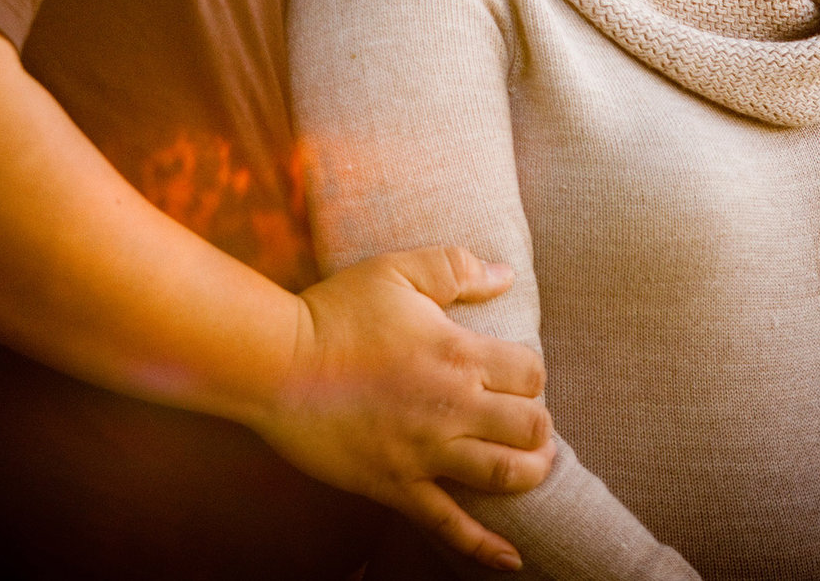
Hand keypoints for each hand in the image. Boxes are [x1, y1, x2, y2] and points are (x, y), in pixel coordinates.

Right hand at [251, 246, 553, 571]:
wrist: (279, 363)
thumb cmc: (336, 311)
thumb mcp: (397, 271)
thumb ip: (455, 268)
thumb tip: (505, 274)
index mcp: (457, 353)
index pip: (530, 374)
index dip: (532, 375)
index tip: (516, 375)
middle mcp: (452, 406)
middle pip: (530, 428)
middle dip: (539, 427)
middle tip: (531, 424)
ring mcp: (426, 452)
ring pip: (504, 476)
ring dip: (530, 474)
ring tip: (535, 467)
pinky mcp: (398, 486)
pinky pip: (451, 526)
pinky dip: (486, 547)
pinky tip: (512, 559)